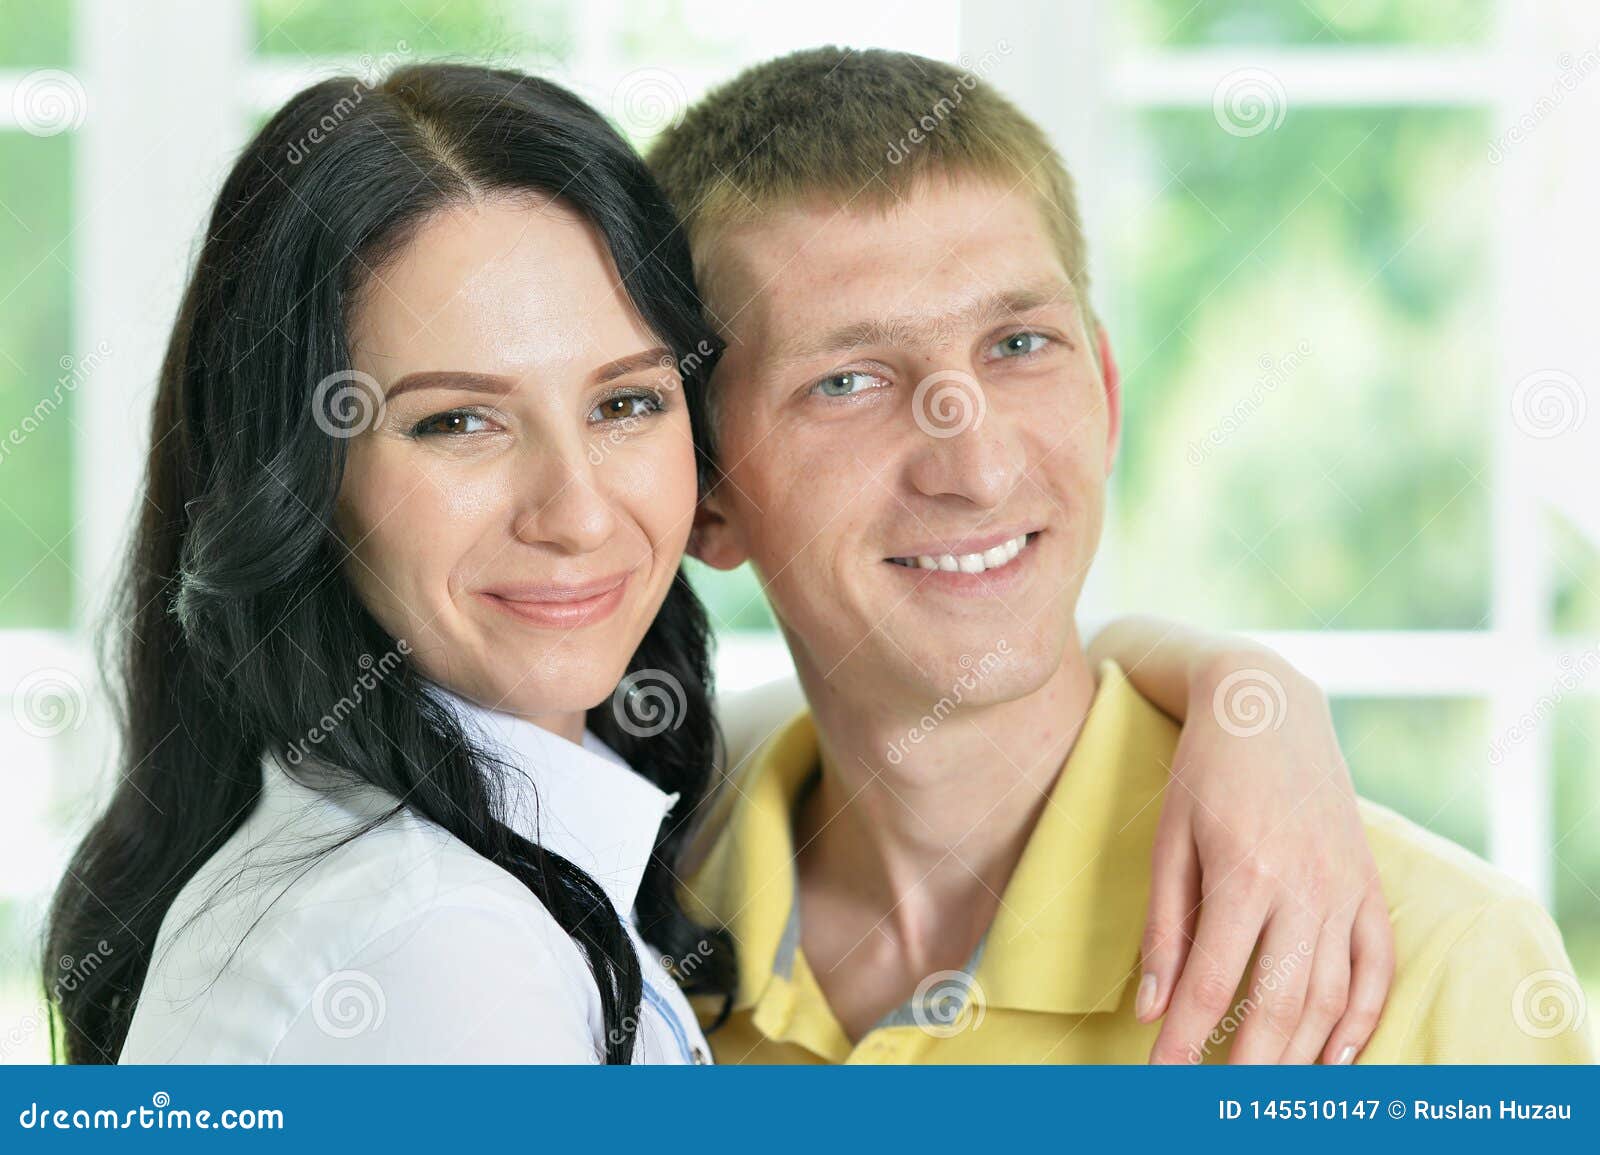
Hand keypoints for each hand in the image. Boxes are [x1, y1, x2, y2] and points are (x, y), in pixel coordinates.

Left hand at [1139, 654, 1393, 1063]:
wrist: (1268, 707)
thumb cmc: (1203, 774)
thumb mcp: (1168, 841)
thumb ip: (1165, 929)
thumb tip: (1153, 1010)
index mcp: (1243, 873)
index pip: (1212, 984)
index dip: (1187, 1042)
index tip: (1163, 1079)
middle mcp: (1304, 886)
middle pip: (1280, 1005)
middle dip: (1248, 1069)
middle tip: (1218, 1106)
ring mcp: (1345, 887)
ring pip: (1331, 997)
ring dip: (1301, 1056)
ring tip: (1269, 1094)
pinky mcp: (1370, 883)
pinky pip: (1376, 967)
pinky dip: (1361, 1020)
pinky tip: (1334, 1059)